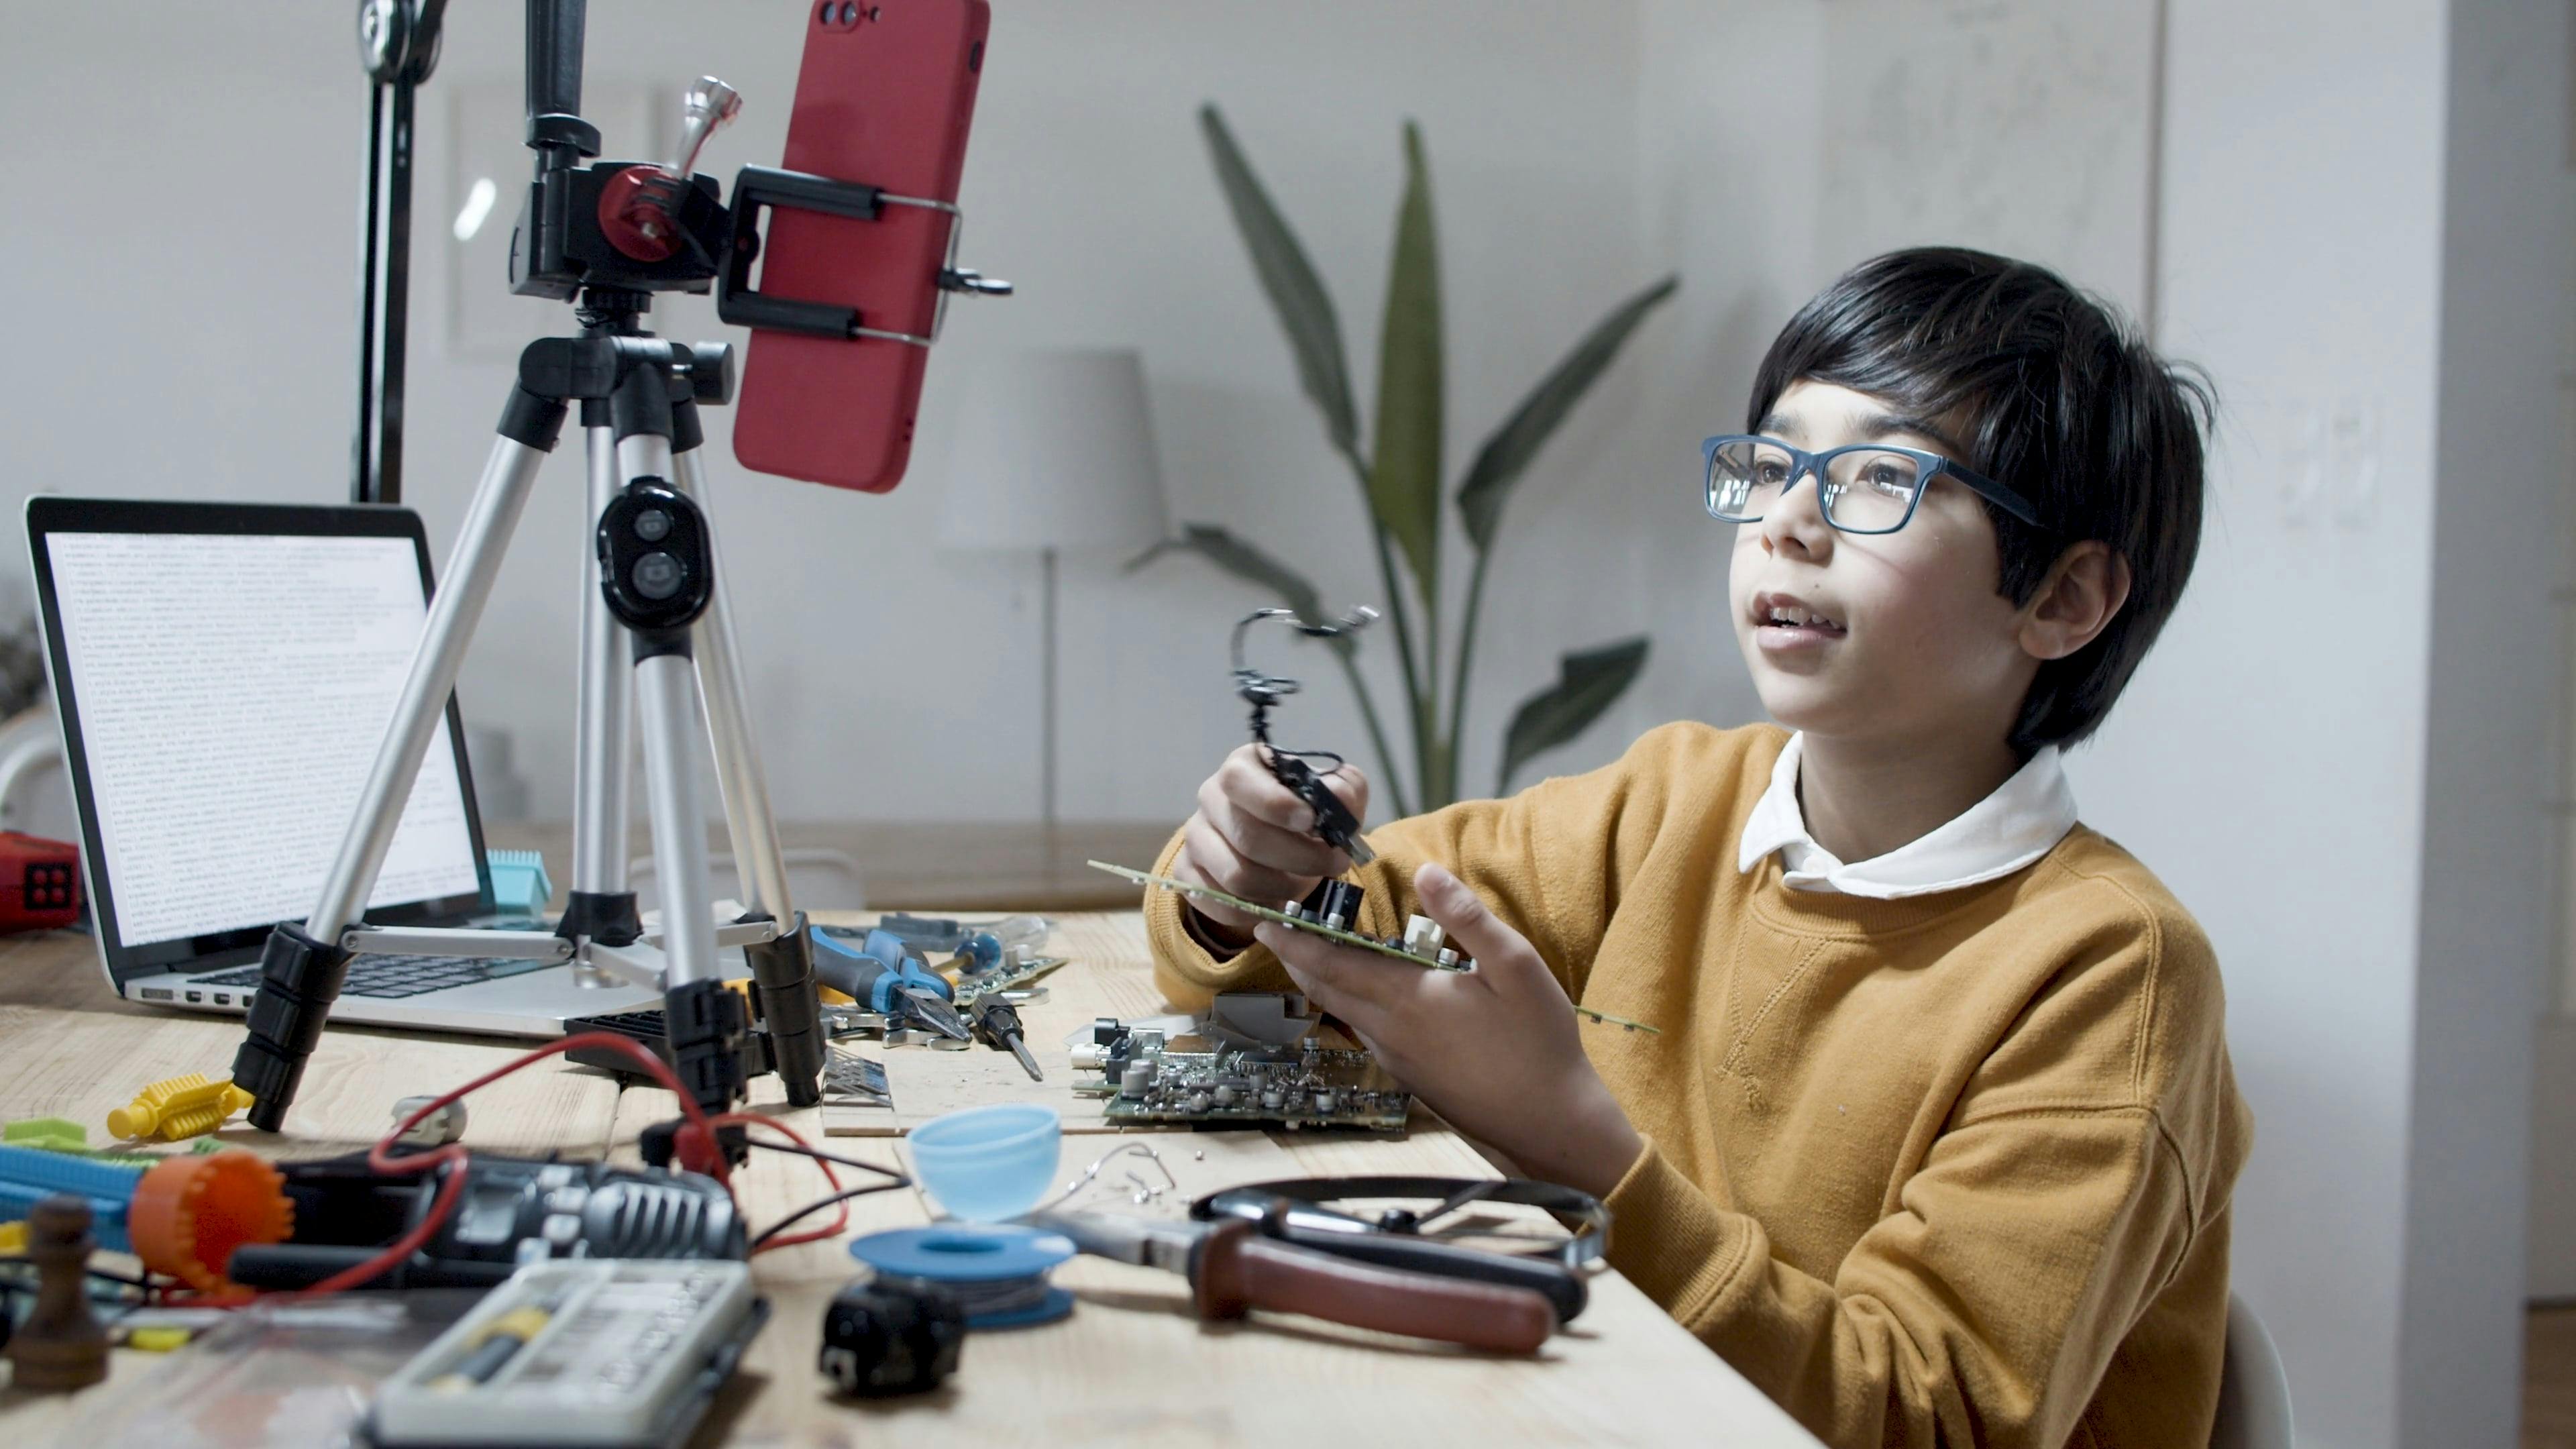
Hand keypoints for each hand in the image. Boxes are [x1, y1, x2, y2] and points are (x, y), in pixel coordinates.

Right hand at [1172, 744, 1369, 945]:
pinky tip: (1279, 904)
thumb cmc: (1308, 814)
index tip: (1312, 820)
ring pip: (1236, 876)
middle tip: (1334, 864)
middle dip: (1300, 857)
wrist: (1278, 846)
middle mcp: (1211, 797)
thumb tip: (1337, 798)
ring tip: (1307, 886)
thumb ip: (1344, 791)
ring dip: (1282, 889)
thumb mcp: (1336, 795)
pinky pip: (1221, 904)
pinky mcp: (1188, 873)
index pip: (1240, 780)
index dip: (1275, 803)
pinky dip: (1257, 912)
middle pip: (1246, 836)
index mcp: (1243, 767)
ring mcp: (1195, 837)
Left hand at [1255, 862, 1643, 1197]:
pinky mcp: (1411, 1078)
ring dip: (1321, 983)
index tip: (1265, 922)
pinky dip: (1349, 1007)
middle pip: (1326, 990)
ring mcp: (1398, 1059)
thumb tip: (1426, 872)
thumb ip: (1466, 917)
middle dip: (1295, 959)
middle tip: (1275, 933)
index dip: (1294, 942)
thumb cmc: (1537, 1042)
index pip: (1331, 963)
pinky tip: (1365, 998)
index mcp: (1407, 997)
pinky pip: (1366, 1035)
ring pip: (1343, 1014)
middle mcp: (1389, 1031)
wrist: (1548, 1123)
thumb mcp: (1515, 966)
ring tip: (1312, 956)